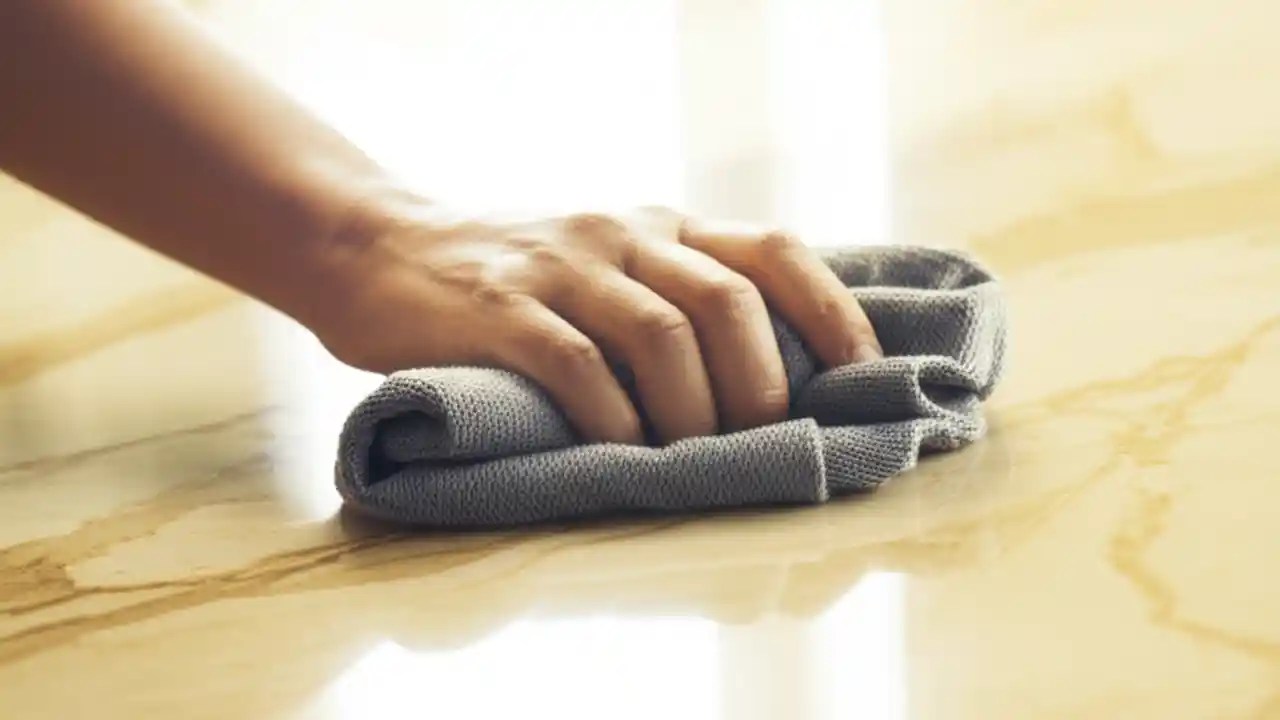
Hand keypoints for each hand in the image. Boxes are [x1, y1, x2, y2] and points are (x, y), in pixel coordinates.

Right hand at [308, 204, 881, 444]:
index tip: (862, 376)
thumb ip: (668, 296)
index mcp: (658, 225)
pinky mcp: (500, 308)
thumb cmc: (507, 278)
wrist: (377, 248)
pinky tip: (621, 452)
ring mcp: (560, 267)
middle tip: (759, 442)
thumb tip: (763, 379)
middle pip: (728, 300)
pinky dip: (615, 418)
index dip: (831, 311)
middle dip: (762, 383)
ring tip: (690, 459)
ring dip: (693, 411)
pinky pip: (579, 364)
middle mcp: (621, 233)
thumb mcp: (600, 264)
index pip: (772, 249)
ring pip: (662, 334)